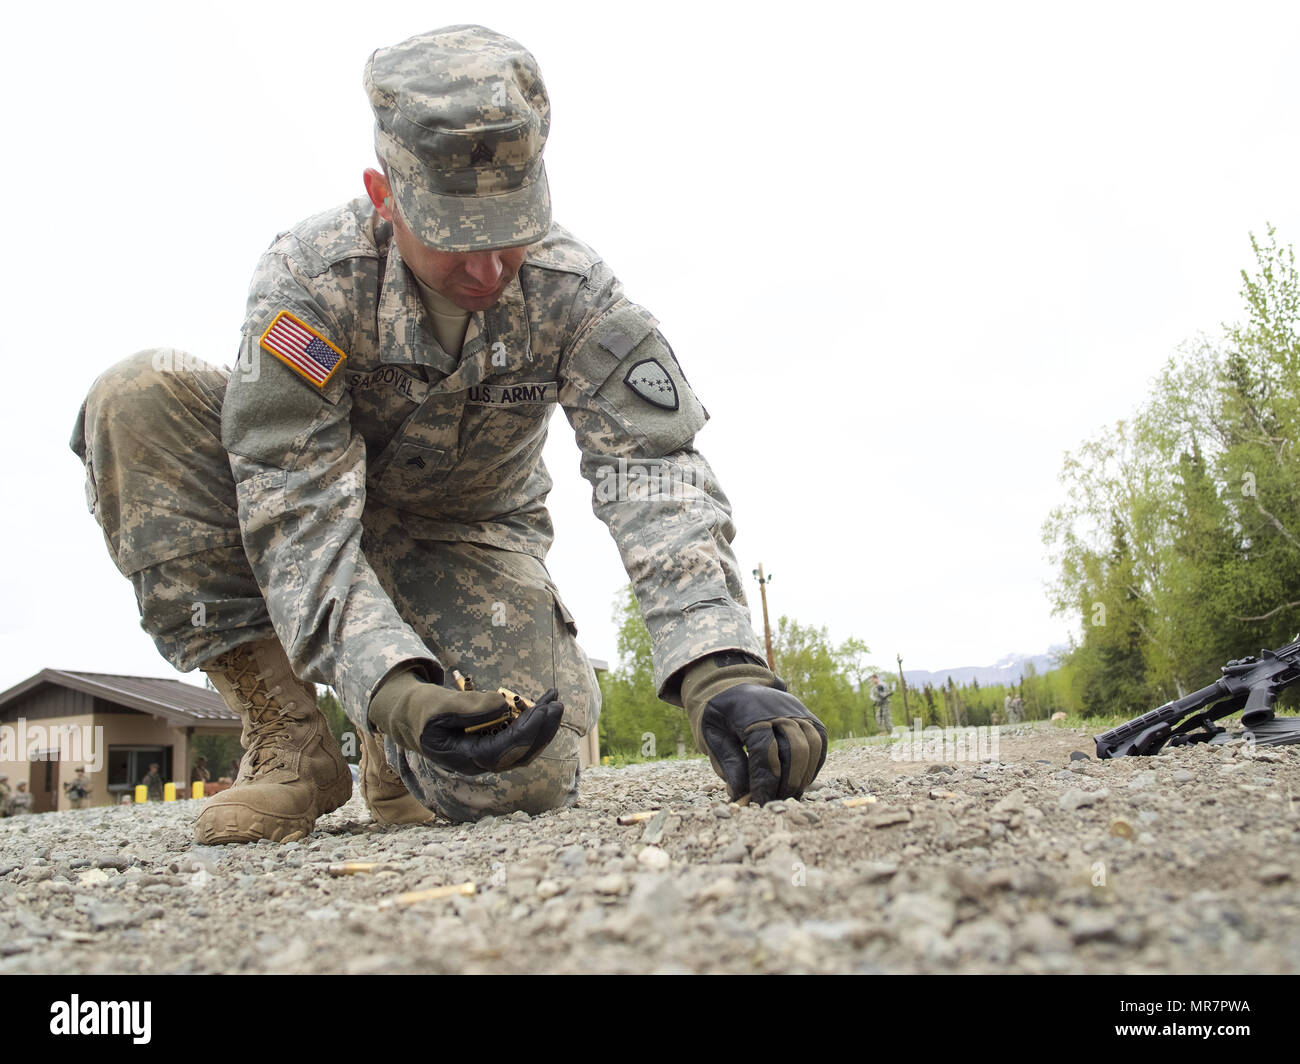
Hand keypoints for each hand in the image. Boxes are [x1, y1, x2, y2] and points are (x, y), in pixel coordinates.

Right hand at [368, 668, 564, 775]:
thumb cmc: (422, 710)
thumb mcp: (439, 705)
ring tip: (554, 700)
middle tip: (556, 705)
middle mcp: (479, 762)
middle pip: (519, 754)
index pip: (503, 751)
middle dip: (542, 730)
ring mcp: (487, 755)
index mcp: (464, 758)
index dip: (527, 733)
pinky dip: (533, 722)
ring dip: (542, 726)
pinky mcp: (492, 744)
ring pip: (523, 747)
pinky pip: (518, 738)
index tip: (543, 711)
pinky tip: (543, 704)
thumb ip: (469, 706)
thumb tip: (503, 705)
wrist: (411, 715)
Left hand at [681, 655, 827, 803]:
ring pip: (811, 746)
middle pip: (793, 751)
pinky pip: (819, 740)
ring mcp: (796, 709)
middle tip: (775, 802)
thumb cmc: (721, 715)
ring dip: (802, 775)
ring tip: (788, 795)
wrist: (734, 684)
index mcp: (750, 713)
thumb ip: (729, 765)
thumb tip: (741, 796)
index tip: (760, 803)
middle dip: (786, 783)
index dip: (765, 783)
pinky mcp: (807, 714)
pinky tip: (801, 780)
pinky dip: (814, 763)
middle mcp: (778, 708)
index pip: (765, 753)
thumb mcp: (713, 736)